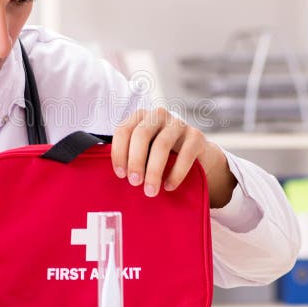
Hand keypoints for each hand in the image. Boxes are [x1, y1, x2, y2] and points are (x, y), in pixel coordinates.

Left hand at [110, 108, 236, 207]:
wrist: (196, 155)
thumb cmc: (161, 155)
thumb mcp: (144, 151)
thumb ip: (129, 156)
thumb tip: (111, 175)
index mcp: (140, 117)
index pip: (123, 130)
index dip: (119, 152)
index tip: (120, 174)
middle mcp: (158, 115)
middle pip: (141, 134)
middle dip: (136, 160)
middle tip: (134, 182)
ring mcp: (178, 123)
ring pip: (162, 144)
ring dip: (154, 170)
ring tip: (150, 191)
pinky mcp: (196, 136)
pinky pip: (185, 154)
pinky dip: (176, 173)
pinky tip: (169, 186)